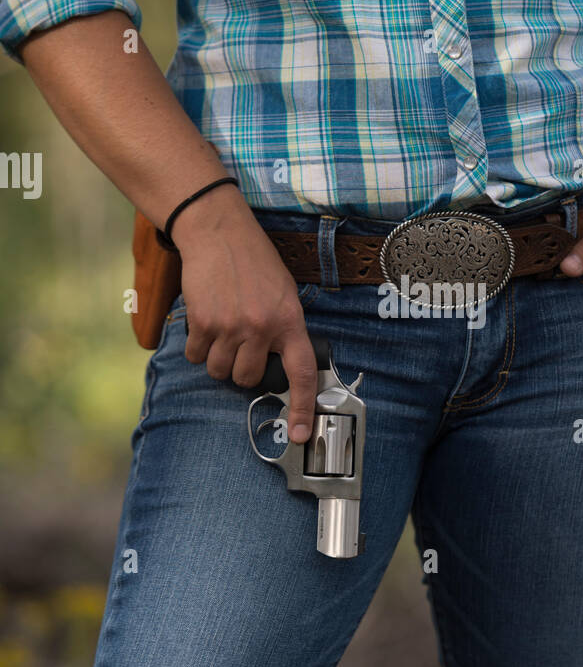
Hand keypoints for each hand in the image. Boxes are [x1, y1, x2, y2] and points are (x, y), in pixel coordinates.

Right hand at [171, 184, 317, 442]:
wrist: (219, 233)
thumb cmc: (254, 261)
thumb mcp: (284, 293)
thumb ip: (283, 328)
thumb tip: (277, 363)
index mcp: (289, 321)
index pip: (302, 373)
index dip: (302, 407)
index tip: (300, 433)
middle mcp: (262, 329)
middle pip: (247, 379)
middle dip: (241, 367)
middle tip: (239, 342)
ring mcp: (231, 327)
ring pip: (220, 372)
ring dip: (218, 358)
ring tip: (221, 328)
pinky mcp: (203, 323)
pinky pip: (197, 356)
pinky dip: (198, 346)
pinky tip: (205, 320)